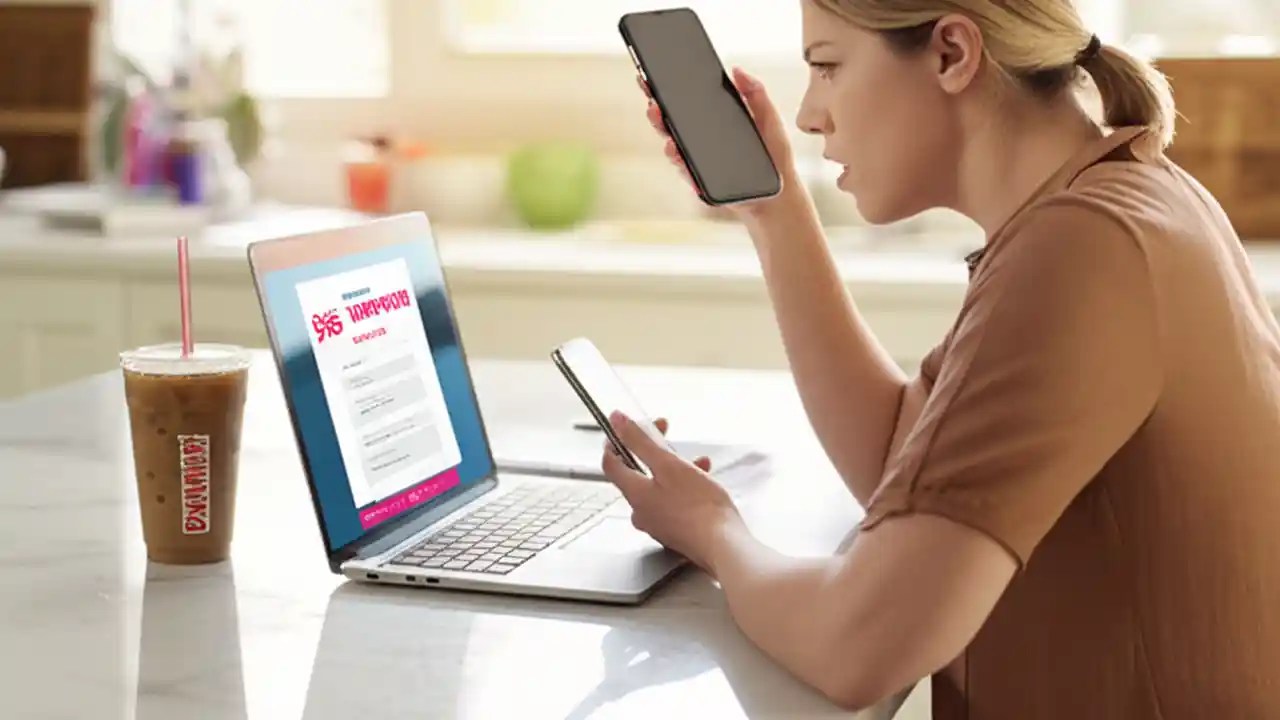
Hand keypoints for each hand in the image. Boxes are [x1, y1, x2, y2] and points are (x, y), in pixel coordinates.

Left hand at [601, 411, 743, 573]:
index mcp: (634, 494)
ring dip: (676, 468)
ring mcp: (659, 524)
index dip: (616, 441)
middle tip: (666, 434)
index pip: (611, 464)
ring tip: (699, 462)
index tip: (628, 427)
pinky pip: (674, 502)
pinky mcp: (676, 532)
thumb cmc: (700, 506)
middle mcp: (641, 511)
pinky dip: (686, 487)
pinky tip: (705, 482)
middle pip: (637, 473)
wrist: (724, 546)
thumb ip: (641, 441)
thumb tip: (617, 421)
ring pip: (660, 487)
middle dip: (655, 451)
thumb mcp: (669, 465)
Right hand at [636, 68, 800, 220]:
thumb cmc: (774, 156)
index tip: (657, 71)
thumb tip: (737, 70)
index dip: (670, 87)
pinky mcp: (700, 180)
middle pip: (672, 119)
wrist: (778, 194)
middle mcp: (701, 140)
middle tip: (649, 87)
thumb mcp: (769, 119)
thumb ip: (756, 94)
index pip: (688, 102)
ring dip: (660, 127)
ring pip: (672, 142)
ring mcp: (698, 160)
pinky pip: (684, 168)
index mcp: (715, 121)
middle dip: (657, 103)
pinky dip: (677, 157)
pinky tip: (673, 146)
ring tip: (656, 112)